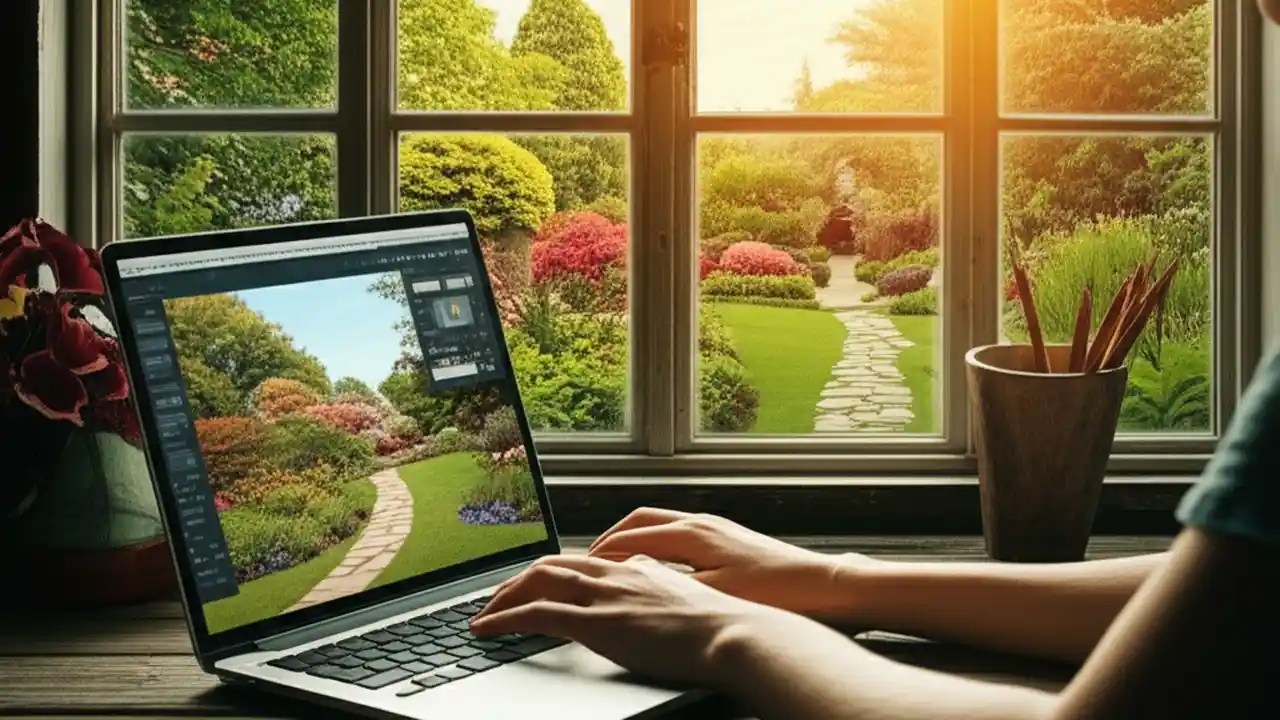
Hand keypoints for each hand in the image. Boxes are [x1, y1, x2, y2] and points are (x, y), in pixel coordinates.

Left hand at [470, 554, 804, 687]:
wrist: (735, 634)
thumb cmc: (724, 628)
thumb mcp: (692, 602)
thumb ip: (666, 594)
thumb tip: (654, 595)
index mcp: (639, 567)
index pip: (584, 561)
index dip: (555, 572)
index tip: (538, 584)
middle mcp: (617, 572)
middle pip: (554, 563)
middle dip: (519, 579)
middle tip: (496, 597)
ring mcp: (605, 594)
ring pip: (538, 581)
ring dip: (504, 596)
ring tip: (483, 614)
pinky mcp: (596, 621)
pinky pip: (536, 614)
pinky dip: (504, 618)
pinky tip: (487, 630)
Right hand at [587, 508, 878, 617]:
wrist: (824, 586)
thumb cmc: (775, 591)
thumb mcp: (714, 594)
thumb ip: (668, 585)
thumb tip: (631, 580)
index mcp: (692, 533)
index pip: (630, 536)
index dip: (600, 551)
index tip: (576, 564)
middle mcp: (701, 522)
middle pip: (641, 520)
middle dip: (611, 537)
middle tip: (588, 557)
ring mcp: (717, 528)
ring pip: (660, 524)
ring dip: (633, 539)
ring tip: (615, 559)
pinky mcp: (730, 538)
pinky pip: (678, 533)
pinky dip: (656, 544)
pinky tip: (658, 564)